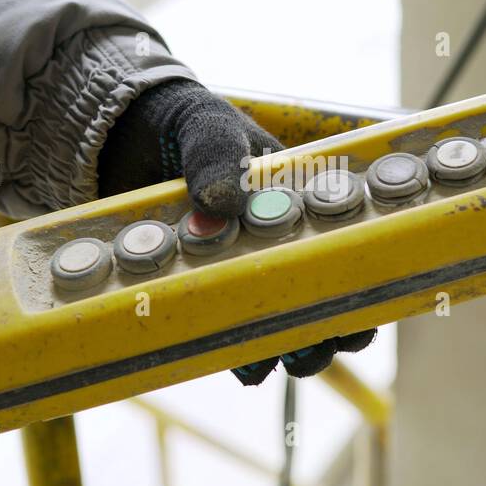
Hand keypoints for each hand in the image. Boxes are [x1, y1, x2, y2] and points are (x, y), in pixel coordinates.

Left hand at [99, 80, 376, 384]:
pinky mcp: (197, 288)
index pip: (345, 250)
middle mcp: (277, 244)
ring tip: (266, 362)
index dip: (359, 286)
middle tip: (316, 346)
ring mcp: (238, 269)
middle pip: (319, 300)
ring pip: (274, 323)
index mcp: (298, 203)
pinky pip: (221, 327)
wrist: (124, 135)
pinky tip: (224, 357)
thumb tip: (221, 205)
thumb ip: (215, 156)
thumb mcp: (207, 127)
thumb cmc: (186, 124)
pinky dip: (226, 347)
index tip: (361, 311)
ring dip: (278, 349)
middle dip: (325, 332)